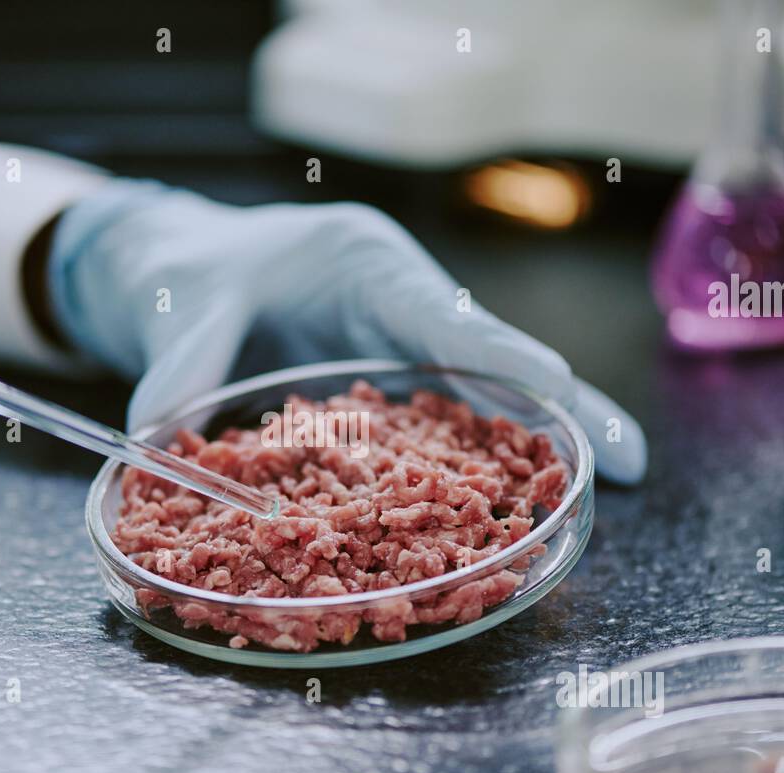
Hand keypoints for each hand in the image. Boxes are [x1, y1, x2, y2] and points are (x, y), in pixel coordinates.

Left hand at [46, 183, 645, 484]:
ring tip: (612, 483)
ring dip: (544, 437)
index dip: (494, 352)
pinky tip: (526, 496)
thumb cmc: (198, 270)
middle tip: (626, 458)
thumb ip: (180, 363)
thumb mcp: (182, 304)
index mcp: (362, 264)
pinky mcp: (396, 381)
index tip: (550, 383)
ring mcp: (406, 344)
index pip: (437, 311)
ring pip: (486, 392)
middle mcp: (400, 302)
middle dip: (560, 403)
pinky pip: (452, 417)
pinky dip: (491, 453)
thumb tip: (156, 436)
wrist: (196, 268)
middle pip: (491, 355)